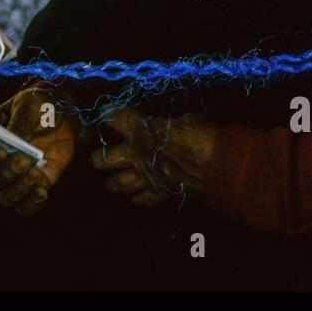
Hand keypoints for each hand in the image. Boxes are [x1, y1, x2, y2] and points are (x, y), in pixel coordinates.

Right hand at [0, 86, 77, 215]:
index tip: (1, 152)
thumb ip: (20, 122)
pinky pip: (24, 206)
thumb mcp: (29, 105)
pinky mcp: (31, 187)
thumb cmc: (38, 105)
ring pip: (4, 196)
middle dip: (5, 173)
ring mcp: (12, 177)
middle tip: (24, 160)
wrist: (63, 115)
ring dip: (18, 189)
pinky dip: (31, 204)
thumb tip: (15, 140)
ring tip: (35, 173)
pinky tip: (42, 191)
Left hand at [90, 108, 217, 206]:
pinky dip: (139, 198)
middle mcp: (136, 154)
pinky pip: (143, 198)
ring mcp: (145, 176)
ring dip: (113, 182)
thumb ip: (171, 122)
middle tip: (94, 158)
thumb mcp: (185, 118)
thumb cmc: (201, 133)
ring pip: (118, 184)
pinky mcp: (159, 192)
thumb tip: (173, 123)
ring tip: (109, 182)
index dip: (108, 113)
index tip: (104, 111)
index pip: (116, 118)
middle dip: (97, 159)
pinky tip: (135, 198)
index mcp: (140, 129)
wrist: (217, 165)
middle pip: (104, 159)